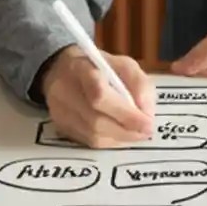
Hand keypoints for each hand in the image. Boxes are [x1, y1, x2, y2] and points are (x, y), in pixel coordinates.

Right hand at [40, 45, 156, 148]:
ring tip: (138, 133)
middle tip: (147, 131)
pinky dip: (109, 141)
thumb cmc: (98, 67)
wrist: (60, 70)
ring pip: (92, 134)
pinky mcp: (59, 126)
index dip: (125, 113)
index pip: (99, 94)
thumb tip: (146, 112)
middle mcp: (64, 91)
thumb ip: (139, 84)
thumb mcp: (123, 64)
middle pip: (96, 120)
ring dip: (120, 137)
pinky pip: (87, 141)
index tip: (147, 121)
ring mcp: (58, 111)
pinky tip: (120, 135)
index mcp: (81, 68)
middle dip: (126, 128)